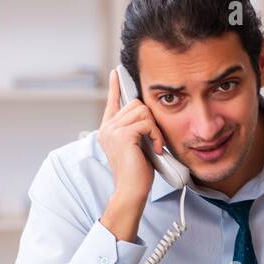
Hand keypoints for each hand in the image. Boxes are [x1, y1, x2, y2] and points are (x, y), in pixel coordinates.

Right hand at [97, 68, 166, 240]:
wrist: (132, 190)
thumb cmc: (137, 172)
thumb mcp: (136, 145)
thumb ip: (135, 128)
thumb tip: (145, 112)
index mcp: (108, 129)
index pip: (112, 101)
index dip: (115, 86)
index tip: (116, 72)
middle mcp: (107, 127)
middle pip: (135, 104)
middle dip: (150, 119)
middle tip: (155, 139)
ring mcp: (112, 130)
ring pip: (142, 111)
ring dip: (154, 128)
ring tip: (155, 145)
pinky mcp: (122, 135)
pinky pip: (147, 123)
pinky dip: (156, 135)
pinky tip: (156, 149)